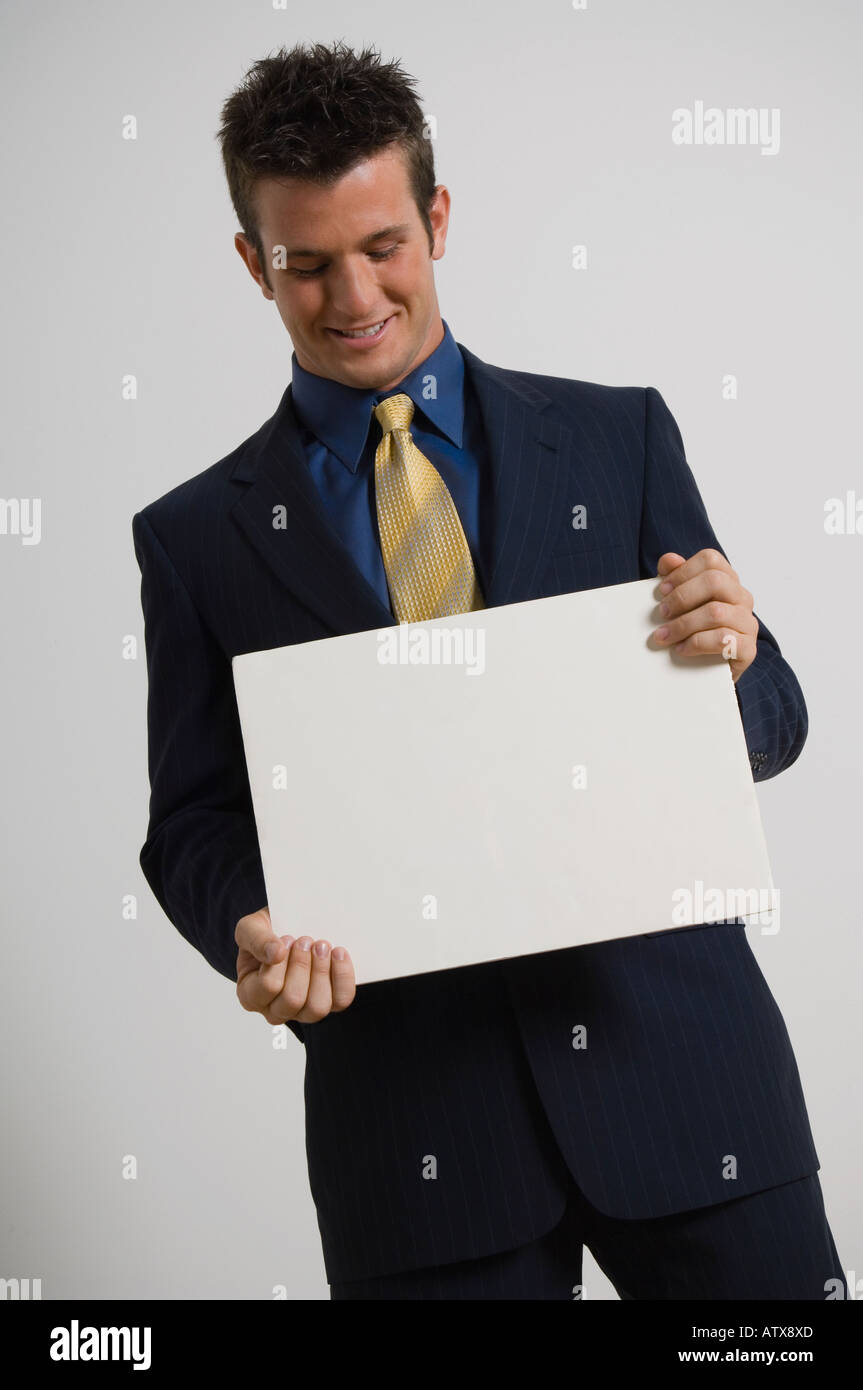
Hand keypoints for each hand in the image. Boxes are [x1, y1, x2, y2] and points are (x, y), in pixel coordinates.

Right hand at [235, 907, 355, 1023]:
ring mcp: (303, 1010)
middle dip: (302, 965)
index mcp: (251, 994)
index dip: (281, 962)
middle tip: (305, 940)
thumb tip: (275, 954)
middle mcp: (275, 1009)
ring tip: (321, 946)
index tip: (286, 938)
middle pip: (293, 1001)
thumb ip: (257, 940)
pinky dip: (343, 975)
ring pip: (317, 1008)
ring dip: (321, 972)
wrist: (289, 924)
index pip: (268, 987)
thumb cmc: (266, 933)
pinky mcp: (329, 1003)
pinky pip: (341, 999)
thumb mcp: (251, 928)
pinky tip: (338, 953)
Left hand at [651, 549, 758, 683]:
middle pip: (715, 581)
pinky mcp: (748, 649)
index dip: (683, 571)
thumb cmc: (694, 633)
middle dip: (682, 596)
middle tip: (662, 612)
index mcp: (728, 581)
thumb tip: (669, 560)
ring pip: (716, 612)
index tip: (662, 589)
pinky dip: (697, 643)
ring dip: (683, 624)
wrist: (706, 674)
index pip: (711, 560)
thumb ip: (676, 580)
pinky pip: (723, 639)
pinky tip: (681, 649)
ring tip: (664, 636)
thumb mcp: (681, 605)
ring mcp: (748, 623)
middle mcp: (742, 598)